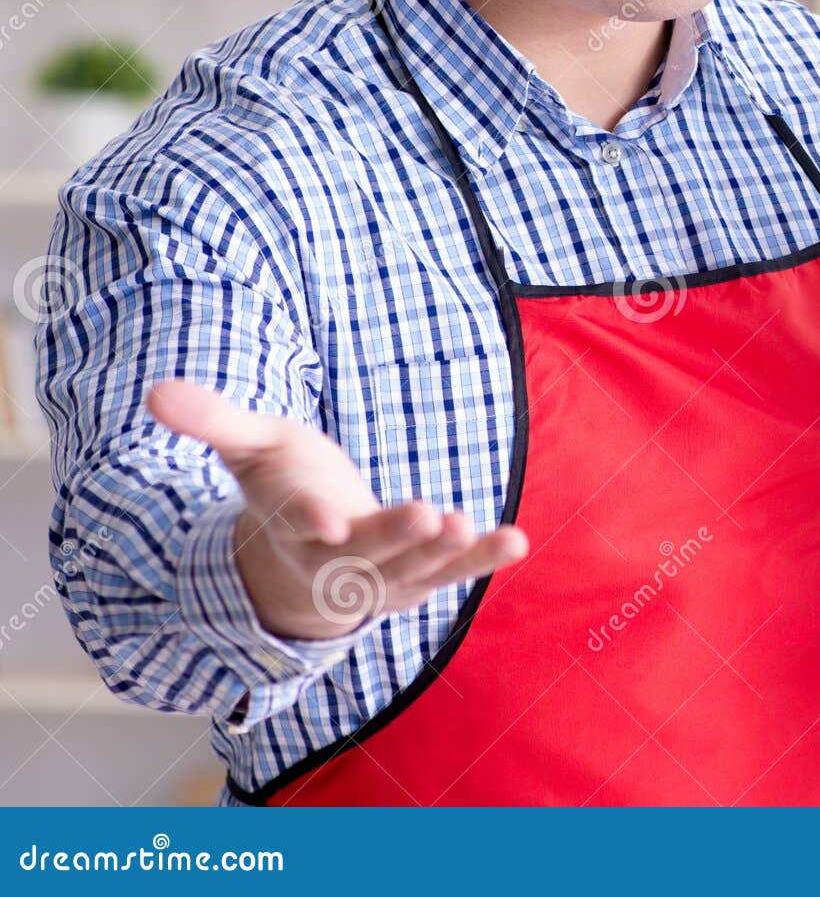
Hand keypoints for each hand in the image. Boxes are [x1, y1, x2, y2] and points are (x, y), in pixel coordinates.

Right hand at [145, 379, 527, 641]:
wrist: (300, 561)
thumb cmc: (280, 488)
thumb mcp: (249, 450)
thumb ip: (214, 421)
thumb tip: (155, 391)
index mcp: (291, 526)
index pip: (298, 526)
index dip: (312, 521)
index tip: (326, 520)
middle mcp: (336, 562)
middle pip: (365, 556)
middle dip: (395, 538)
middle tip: (428, 514)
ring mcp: (380, 577)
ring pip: (412, 571)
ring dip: (445, 553)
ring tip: (467, 527)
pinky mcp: (417, 578)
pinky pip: (452, 573)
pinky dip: (482, 558)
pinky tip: (515, 540)